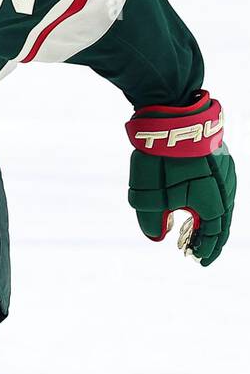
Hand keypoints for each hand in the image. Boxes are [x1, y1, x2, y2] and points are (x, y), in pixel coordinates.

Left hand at [126, 91, 235, 265]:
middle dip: (212, 240)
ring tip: (201, 233)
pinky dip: (215, 203)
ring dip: (214, 222)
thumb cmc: (161, 157)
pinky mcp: (221, 159)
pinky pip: (223, 189)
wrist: (172, 115)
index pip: (212, 235)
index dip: (204, 249)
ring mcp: (226, 172)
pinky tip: (204, 205)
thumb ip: (153, 221)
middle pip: (223, 223)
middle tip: (202, 253)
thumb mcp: (148, 196)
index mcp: (212, 204)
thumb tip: (158, 237)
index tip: (195, 258)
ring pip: (226, 205)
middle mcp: (225, 190)